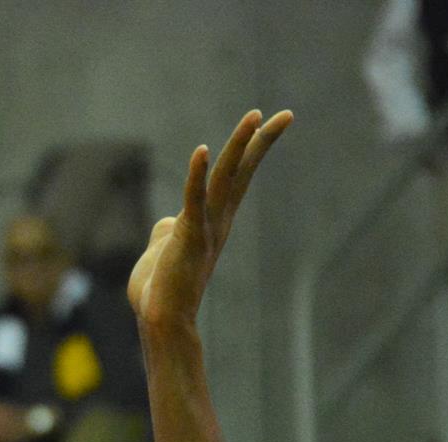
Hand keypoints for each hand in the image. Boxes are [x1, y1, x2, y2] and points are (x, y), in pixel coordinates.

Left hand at [128, 109, 291, 334]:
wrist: (161, 321)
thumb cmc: (160, 291)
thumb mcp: (163, 251)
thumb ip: (169, 230)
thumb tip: (167, 221)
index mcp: (212, 220)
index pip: (237, 177)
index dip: (253, 148)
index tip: (270, 120)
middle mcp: (216, 220)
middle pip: (242, 172)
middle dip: (261, 141)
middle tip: (286, 114)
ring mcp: (204, 228)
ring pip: (225, 178)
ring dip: (239, 146)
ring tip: (254, 117)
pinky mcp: (187, 237)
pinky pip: (193, 200)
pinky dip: (197, 175)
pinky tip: (202, 149)